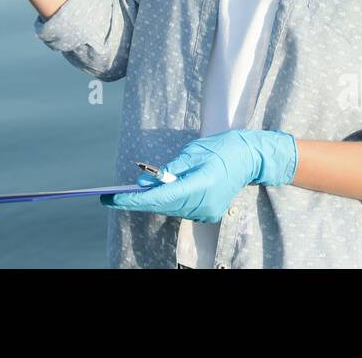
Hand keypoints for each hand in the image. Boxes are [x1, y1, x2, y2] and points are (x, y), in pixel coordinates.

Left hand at [100, 130, 297, 222]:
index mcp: (199, 186)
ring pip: (170, 209)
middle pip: (162, 207)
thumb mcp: (192, 152)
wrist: (250, 158)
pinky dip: (165, 201)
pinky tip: (154, 194)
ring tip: (129, 194)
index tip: (111, 199)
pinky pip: (180, 209)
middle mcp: (202, 204)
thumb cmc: (222, 149)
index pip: (159, 198)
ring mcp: (207, 212)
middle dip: (137, 202)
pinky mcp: (208, 213)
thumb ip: (169, 169)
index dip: (133, 200)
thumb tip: (144, 183)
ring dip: (151, 201)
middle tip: (111, 197)